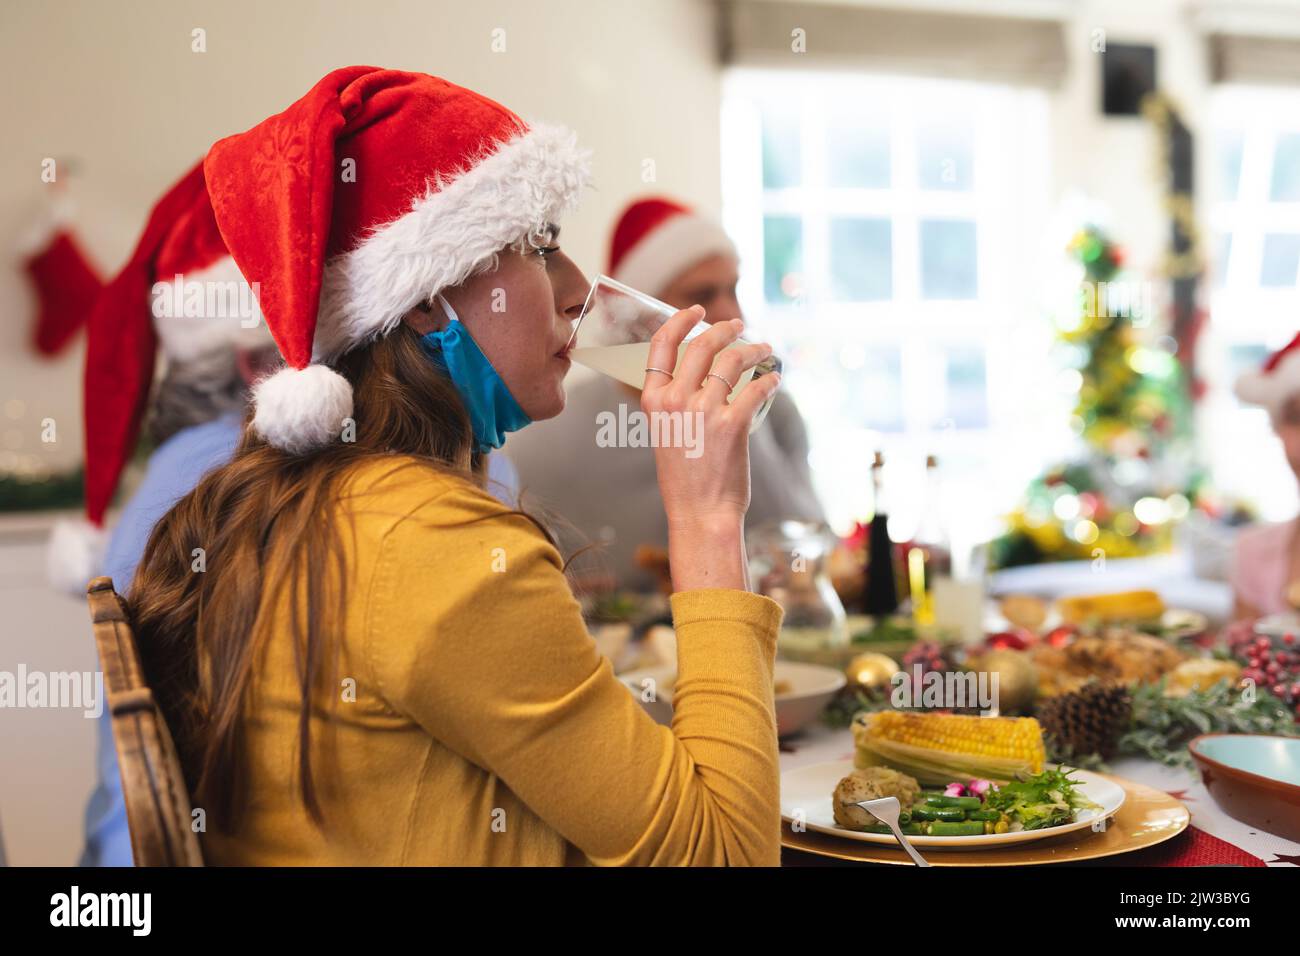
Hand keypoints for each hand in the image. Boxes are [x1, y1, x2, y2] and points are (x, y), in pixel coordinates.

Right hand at [641, 306, 780, 591]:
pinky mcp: (733, 424)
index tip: (698, 311)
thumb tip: (702, 371)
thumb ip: (675, 401)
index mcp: (654, 401)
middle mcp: (675, 401)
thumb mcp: (665, 433)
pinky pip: (756, 388)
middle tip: (739, 326)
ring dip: (754, 349)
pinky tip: (774, 380)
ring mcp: (704, 411)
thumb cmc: (685, 477)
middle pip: (702, 345)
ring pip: (733, 360)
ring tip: (765, 350)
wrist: (700, 513)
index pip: (662, 345)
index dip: (681, 320)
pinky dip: (770, 380)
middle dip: (725, 328)